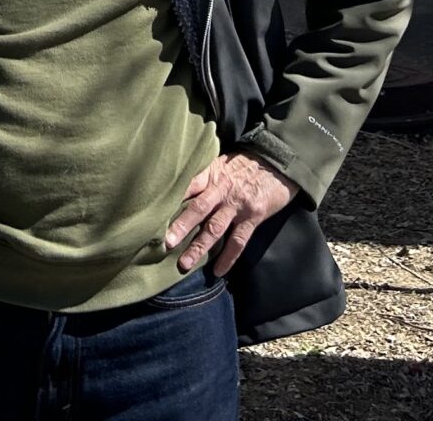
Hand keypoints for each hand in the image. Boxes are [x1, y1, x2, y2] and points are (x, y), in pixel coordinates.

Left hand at [165, 152, 297, 276]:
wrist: (279, 161)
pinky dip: (228, 257)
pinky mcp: (254, 216)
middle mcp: (222, 189)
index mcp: (211, 174)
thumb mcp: (222, 162)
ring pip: (215, 228)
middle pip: (198, 209)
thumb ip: (204, 177)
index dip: (170, 199)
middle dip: (180, 226)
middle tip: (165, 243)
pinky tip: (218, 271)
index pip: (187, 186)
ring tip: (184, 264)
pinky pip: (239, 240)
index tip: (153, 213)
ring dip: (199, 247)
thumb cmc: (247, 163)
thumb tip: (178, 190)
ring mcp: (238, 204)